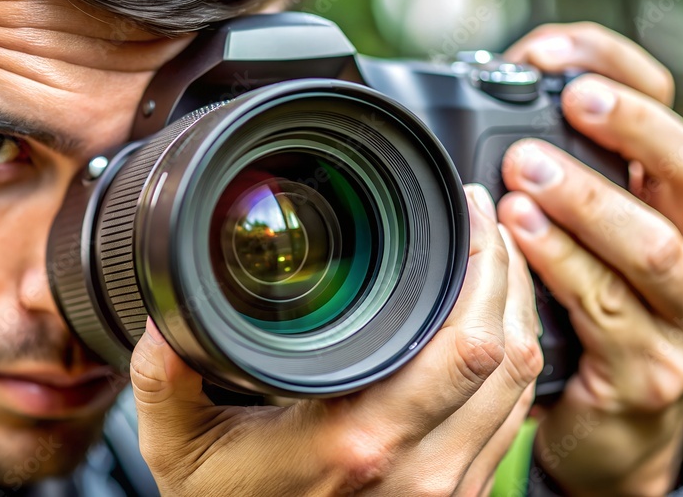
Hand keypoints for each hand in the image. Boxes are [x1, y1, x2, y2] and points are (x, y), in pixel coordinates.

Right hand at [130, 185, 542, 495]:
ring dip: (517, 308)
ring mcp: (448, 487)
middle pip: (509, 353)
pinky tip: (489, 321)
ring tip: (492, 255)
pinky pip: (510, 416)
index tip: (466, 213)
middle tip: (483, 217)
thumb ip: (163, 383)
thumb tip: (162, 320)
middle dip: (507, 268)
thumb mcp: (180, 454)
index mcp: (361, 440)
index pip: (466, 345)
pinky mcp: (459, 495)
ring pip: (520, 384)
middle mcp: (423, 469)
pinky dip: (510, 358)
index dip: (483, 266)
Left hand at [499, 23, 682, 494]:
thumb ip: (571, 194)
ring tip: (524, 178)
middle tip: (565, 102)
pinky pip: (604, 311)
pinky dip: (558, 268)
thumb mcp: (594, 251)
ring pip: (649, 247)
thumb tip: (503, 117)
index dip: (625, 82)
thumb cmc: (593, 324)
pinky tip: (517, 241)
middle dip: (626, 131)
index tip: (558, 55)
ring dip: (584, 204)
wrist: (611, 432)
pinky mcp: (651, 373)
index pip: (677, 128)